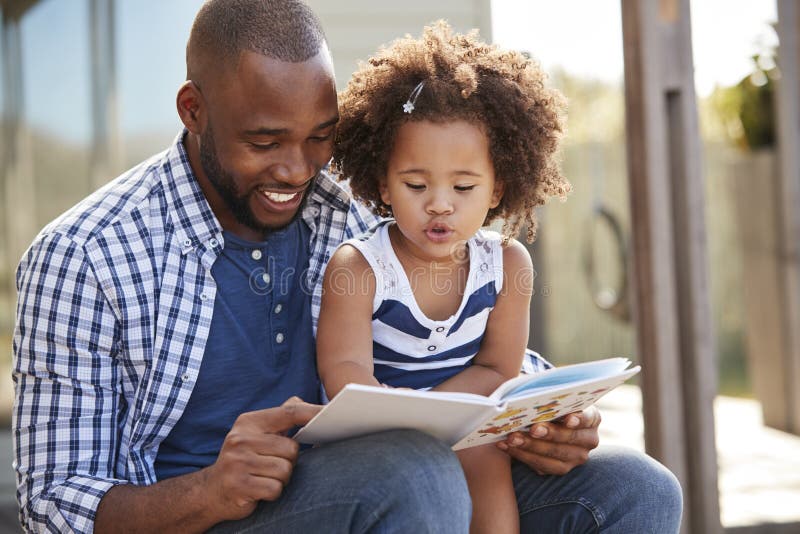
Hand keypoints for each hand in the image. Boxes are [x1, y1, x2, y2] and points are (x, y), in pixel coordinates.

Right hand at [202, 397, 321, 521]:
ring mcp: (237, 462)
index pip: (289, 413)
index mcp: (249, 422)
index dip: (312, 413)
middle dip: (288, 461)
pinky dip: (272, 492)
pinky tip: (259, 489)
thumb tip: (302, 402)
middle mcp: (241, 439)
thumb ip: (280, 417)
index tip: (331, 413)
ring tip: (264, 476)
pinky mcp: (239, 484)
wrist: (212, 490)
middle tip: (272, 465)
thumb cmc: (244, 459)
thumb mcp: (256, 433)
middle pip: (291, 449)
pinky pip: (275, 488)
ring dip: (280, 478)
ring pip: (285, 470)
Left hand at [496, 406, 600, 475]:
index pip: (588, 418)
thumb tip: (531, 392)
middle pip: (569, 439)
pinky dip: (521, 455)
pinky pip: (541, 466)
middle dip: (549, 434)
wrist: (545, 420)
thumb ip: (548, 396)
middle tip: (531, 428)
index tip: (567, 418)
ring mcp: (576, 457)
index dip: (578, 419)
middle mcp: (588, 440)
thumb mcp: (553, 397)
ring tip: (511, 438)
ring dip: (530, 447)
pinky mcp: (559, 468)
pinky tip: (505, 445)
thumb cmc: (550, 403)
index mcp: (592, 418)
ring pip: (554, 456)